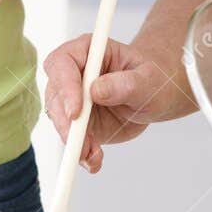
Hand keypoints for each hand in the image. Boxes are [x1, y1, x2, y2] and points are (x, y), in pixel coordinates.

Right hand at [43, 36, 184, 172]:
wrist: (155, 94)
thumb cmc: (153, 78)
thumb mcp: (148, 79)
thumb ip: (126, 83)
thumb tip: (97, 90)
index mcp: (87, 51)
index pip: (62, 63)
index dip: (65, 87)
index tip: (75, 113)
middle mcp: (74, 73)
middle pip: (55, 95)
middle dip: (65, 123)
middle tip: (81, 144)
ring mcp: (73, 98)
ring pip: (60, 120)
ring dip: (73, 141)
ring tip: (93, 156)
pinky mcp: (78, 122)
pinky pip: (73, 139)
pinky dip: (81, 153)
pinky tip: (94, 161)